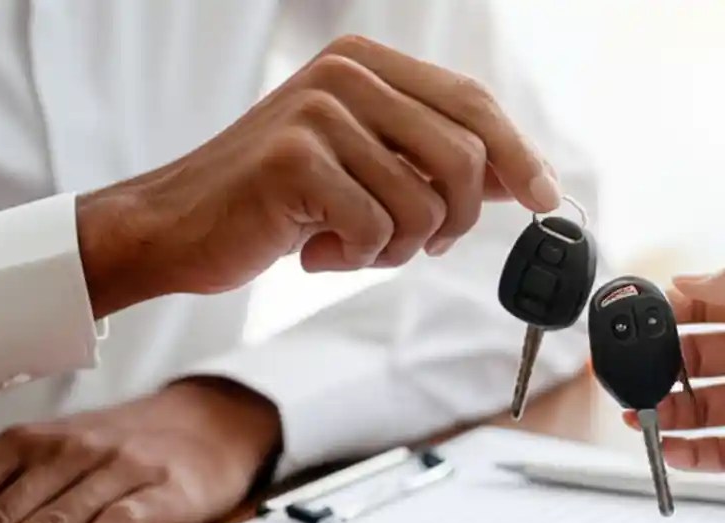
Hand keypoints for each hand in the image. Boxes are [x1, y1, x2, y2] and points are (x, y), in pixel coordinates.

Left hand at [0, 379, 279, 522]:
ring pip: (53, 519)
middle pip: (1, 512)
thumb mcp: (64, 454)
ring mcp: (118, 469)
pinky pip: (121, 520)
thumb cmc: (127, 448)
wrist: (214, 422)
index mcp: (34, 441)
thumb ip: (13, 493)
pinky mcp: (164, 490)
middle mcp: (71, 450)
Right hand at [78, 34, 560, 317]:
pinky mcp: (294, 159)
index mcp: (367, 63)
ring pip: (423, 204)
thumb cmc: (279, 203)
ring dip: (398, 248)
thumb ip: (434, 163)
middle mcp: (345, 73)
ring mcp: (318, 111)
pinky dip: (357, 258)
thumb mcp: (366, 169)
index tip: (545, 198)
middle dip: (454, 220)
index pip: (471, 103)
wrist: (180, 227)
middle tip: (418, 243)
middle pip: (463, 156)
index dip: (517, 154)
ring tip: (352, 244)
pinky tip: (316, 249)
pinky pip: (376, 229)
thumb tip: (521, 178)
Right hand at [625, 257, 724, 491]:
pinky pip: (721, 452)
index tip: (635, 326)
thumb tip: (687, 279)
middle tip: (627, 378)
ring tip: (638, 418)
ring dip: (666, 412)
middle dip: (658, 369)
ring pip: (701, 409)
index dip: (669, 317)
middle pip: (695, 362)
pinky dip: (691, 454)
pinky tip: (669, 450)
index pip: (705, 309)